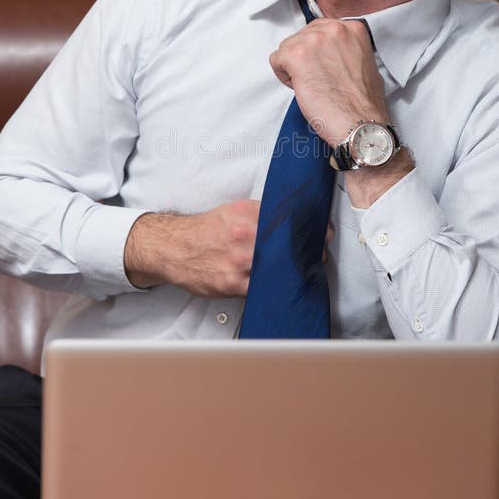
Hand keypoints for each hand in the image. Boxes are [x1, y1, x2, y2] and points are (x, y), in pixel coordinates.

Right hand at [124, 201, 336, 296]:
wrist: (175, 248)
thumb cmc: (206, 230)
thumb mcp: (233, 211)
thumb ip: (261, 214)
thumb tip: (292, 219)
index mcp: (247, 214)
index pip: (287, 220)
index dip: (310, 229)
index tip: (324, 233)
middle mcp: (244, 236)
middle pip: (287, 245)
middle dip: (307, 250)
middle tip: (318, 254)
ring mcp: (239, 262)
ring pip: (278, 267)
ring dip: (295, 270)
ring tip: (304, 270)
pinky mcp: (233, 284)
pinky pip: (263, 287)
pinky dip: (276, 286)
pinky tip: (284, 285)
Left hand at [270, 18, 387, 145]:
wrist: (358, 123)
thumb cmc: (362, 102)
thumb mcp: (365, 62)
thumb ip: (346, 49)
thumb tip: (332, 53)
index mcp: (352, 28)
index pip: (319, 30)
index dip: (318, 52)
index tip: (322, 67)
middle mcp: (334, 29)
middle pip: (301, 37)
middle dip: (304, 58)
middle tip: (317, 79)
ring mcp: (314, 40)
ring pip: (287, 48)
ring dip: (293, 68)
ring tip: (311, 85)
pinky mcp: (297, 56)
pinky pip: (276, 59)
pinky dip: (283, 76)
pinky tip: (300, 88)